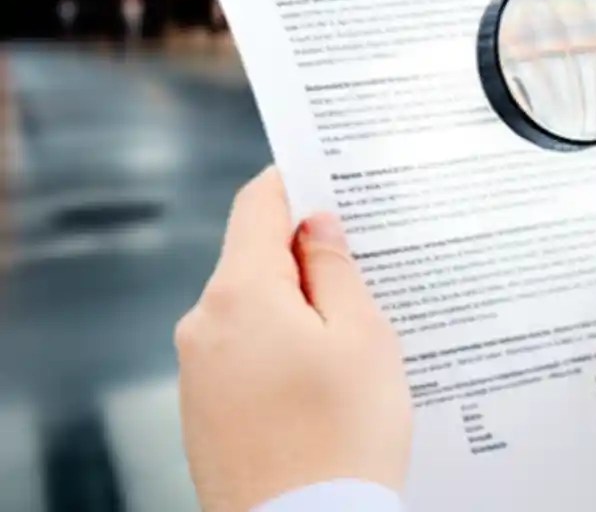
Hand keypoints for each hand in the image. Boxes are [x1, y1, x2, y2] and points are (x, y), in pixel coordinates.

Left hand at [175, 168, 411, 511]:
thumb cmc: (343, 440)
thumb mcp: (362, 338)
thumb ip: (335, 268)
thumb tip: (316, 226)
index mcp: (240, 294)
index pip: (258, 204)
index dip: (297, 185)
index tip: (331, 182)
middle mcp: (203, 326)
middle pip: (256, 260)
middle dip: (310, 261)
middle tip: (370, 280)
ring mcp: (197, 372)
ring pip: (254, 312)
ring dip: (301, 313)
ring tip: (357, 348)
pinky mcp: (204, 412)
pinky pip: (246, 357)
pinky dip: (283, 355)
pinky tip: (326, 386)